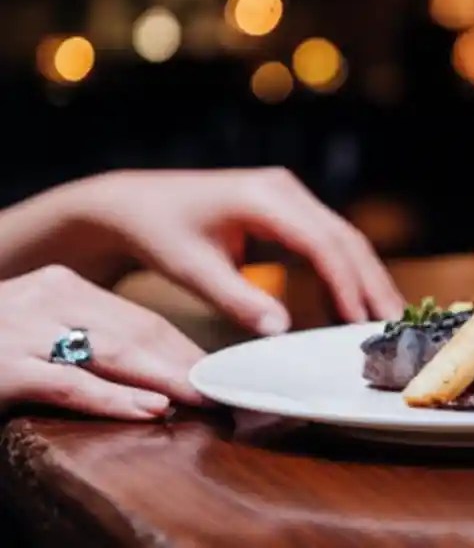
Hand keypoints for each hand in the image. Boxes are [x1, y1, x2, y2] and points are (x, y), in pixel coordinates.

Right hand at [0, 265, 204, 419]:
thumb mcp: (32, 327)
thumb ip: (78, 338)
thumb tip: (143, 370)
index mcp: (64, 288)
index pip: (141, 320)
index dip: (185, 349)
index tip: (220, 373)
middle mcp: (52, 300)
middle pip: (139, 334)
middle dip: (188, 364)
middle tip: (228, 388)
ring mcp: (28, 332)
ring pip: (117, 354)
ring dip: (169, 378)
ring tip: (206, 397)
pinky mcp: (7, 369)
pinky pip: (73, 385)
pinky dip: (117, 398)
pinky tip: (154, 408)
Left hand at [61, 168, 404, 334]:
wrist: (134, 204)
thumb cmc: (158, 233)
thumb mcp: (192, 270)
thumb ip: (237, 300)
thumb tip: (281, 332)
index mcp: (265, 196)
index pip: (322, 243)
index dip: (346, 285)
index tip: (360, 323)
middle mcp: (286, 190)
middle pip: (346, 239)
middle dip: (372, 285)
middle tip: (395, 327)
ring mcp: (291, 198)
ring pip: (344, 241)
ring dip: (366, 281)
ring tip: (387, 322)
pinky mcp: (290, 212)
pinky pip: (328, 244)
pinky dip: (345, 276)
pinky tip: (354, 308)